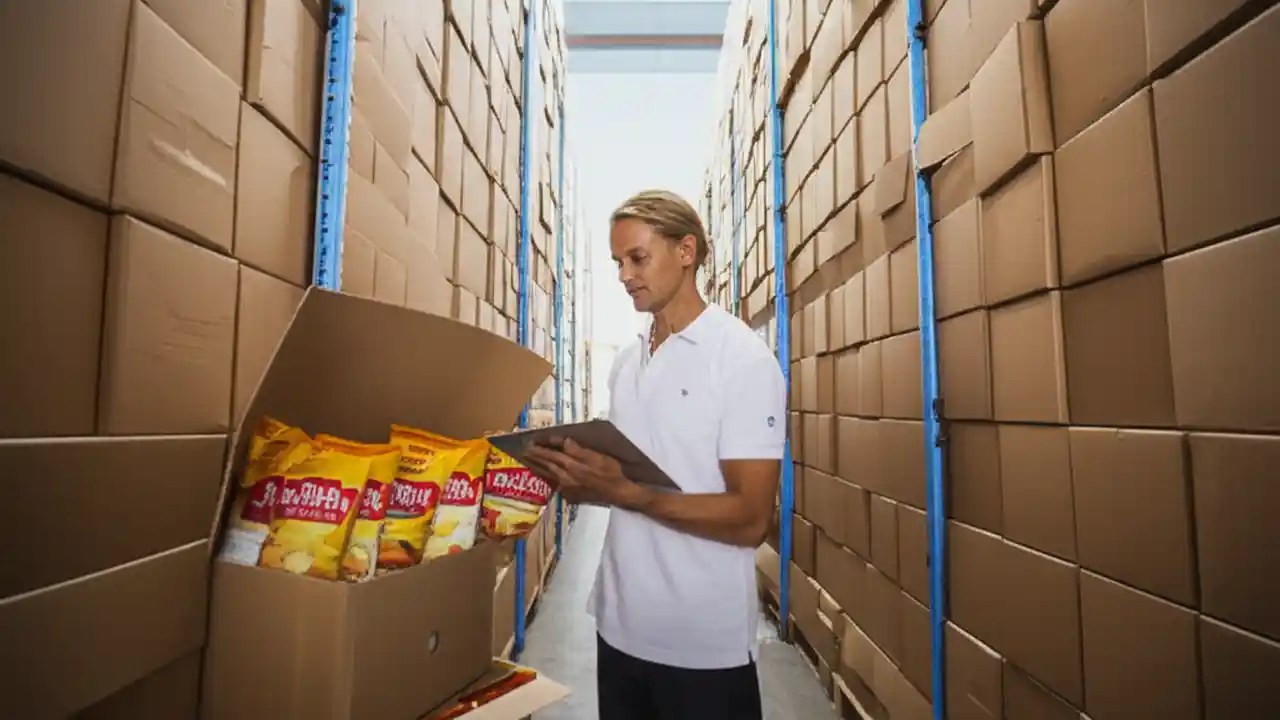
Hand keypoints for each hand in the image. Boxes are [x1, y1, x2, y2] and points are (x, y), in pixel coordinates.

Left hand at [523, 438, 648, 509]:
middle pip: (546, 465)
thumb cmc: (611, 472)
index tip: (530, 441)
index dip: (541, 447)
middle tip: (523, 450)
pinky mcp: (571, 495)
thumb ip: (577, 450)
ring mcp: (567, 488)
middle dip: (534, 456)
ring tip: (527, 460)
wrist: (619, 493)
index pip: (551, 454)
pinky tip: (543, 475)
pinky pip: (554, 484)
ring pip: (547, 475)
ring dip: (536, 467)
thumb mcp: (597, 457)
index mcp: (571, 465)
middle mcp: (565, 477)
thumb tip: (562, 441)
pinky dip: (546, 477)